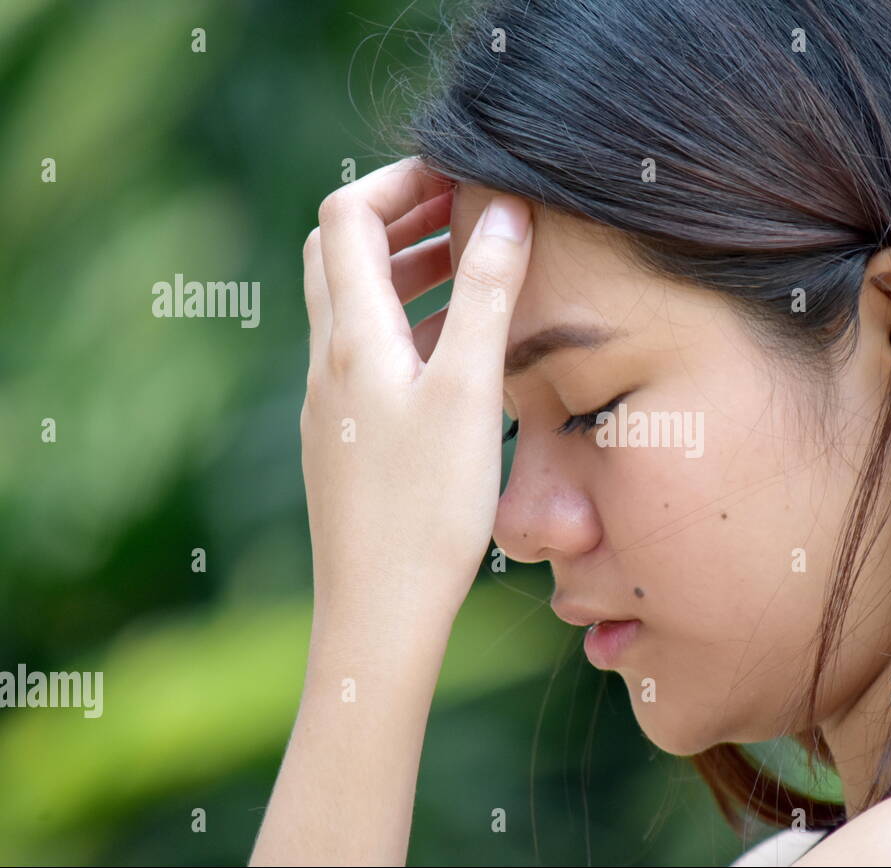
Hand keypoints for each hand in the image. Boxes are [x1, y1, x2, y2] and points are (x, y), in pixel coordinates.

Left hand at [300, 157, 532, 648]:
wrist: (378, 614)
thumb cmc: (426, 510)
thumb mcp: (469, 394)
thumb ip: (488, 298)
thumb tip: (507, 212)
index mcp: (351, 339)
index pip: (347, 215)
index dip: (399, 180)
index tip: (463, 174)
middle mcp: (327, 362)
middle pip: (341, 253)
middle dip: (401, 217)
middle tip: (468, 213)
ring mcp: (333, 402)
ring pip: (356, 306)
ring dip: (408, 272)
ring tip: (476, 271)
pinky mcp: (347, 437)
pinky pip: (369, 354)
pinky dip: (409, 325)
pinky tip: (459, 352)